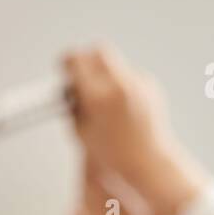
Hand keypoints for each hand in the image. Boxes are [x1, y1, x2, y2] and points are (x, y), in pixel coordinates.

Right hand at [63, 47, 207, 214]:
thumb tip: (69, 88)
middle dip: (87, 59)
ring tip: (102, 100)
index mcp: (99, 98)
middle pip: (99, 51)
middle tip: (80, 73)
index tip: (63, 66)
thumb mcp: (81, 133)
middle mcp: (119, 86)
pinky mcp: (150, 85)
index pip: (77, 61)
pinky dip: (119, 86)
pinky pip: (129, 76)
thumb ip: (73, 107)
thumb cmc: (112, 156)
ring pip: (115, 64)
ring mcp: (138, 83)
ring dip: (104, 74)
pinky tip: (119, 108)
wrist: (148, 163)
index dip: (67, 62)